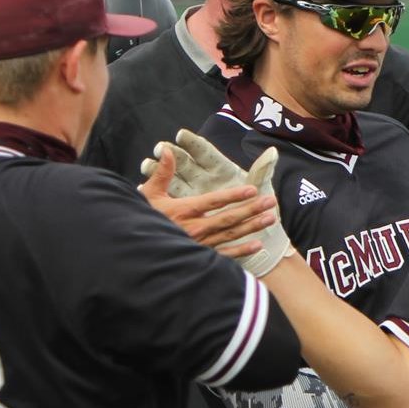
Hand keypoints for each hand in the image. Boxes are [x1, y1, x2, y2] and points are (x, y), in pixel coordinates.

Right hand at [139, 144, 274, 258]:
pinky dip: (241, 251)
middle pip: (228, 218)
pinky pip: (224, 255)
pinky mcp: (200, 257)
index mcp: (184, 210)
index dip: (234, 195)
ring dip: (251, 227)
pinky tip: (257, 245)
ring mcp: (199, 244)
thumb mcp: (149, 195)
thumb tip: (168, 151)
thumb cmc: (142, 219)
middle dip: (251, 209)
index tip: (252, 190)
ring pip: (230, 235)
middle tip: (270, 202)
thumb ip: (162, 173)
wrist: (137, 251)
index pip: (214, 201)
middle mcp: (195, 228)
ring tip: (270, 219)